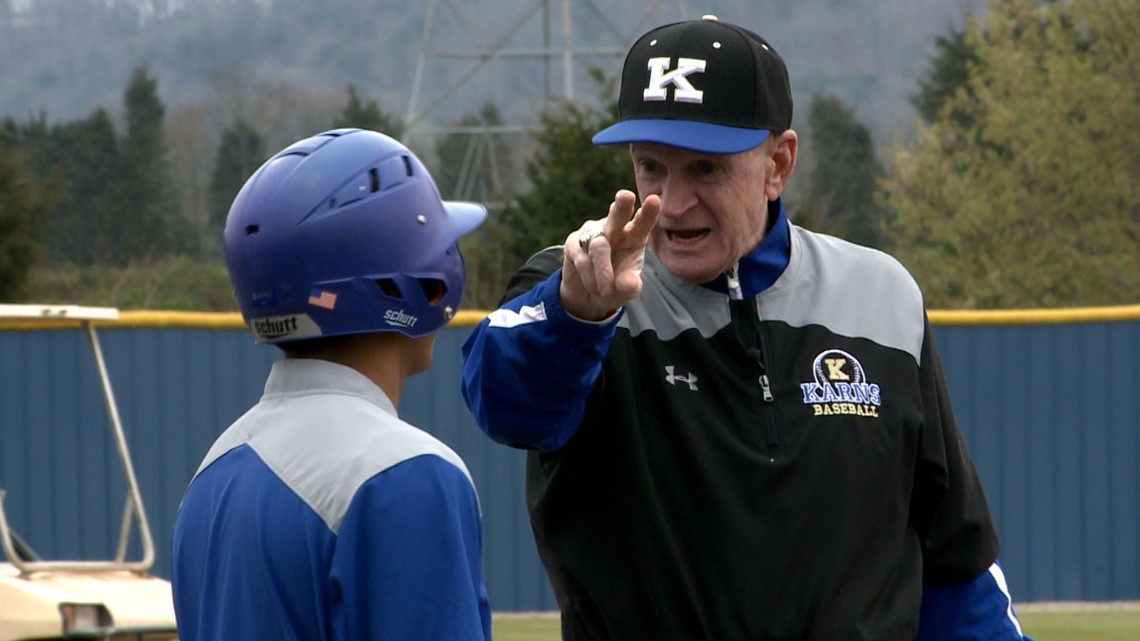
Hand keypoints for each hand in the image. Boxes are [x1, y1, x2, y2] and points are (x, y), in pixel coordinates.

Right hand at [560, 190, 659, 320]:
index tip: (655, 200)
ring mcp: (592, 233)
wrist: (587, 296)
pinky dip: (589, 277)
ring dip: (603, 272)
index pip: (642, 223)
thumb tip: (628, 284)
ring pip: (599, 247)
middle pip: (617, 215)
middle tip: (627, 196)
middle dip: (621, 206)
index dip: (648, 213)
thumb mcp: (626, 290)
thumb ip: (630, 286)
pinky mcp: (574, 242)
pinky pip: (582, 258)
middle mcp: (614, 229)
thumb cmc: (614, 286)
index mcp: (634, 236)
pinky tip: (593, 287)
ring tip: (606, 291)